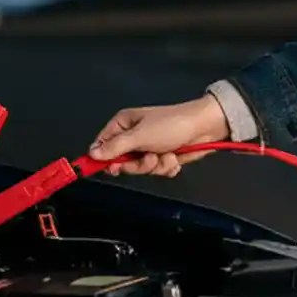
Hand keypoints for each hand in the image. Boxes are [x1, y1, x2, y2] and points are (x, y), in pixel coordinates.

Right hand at [88, 95, 229, 176]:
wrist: (204, 127)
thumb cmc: (171, 125)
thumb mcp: (139, 136)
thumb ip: (114, 147)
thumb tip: (92, 154)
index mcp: (123, 124)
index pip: (103, 144)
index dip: (105, 158)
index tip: (112, 168)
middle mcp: (134, 136)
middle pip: (122, 162)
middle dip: (138, 164)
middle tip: (149, 158)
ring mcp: (149, 147)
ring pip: (141, 169)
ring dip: (155, 166)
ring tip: (166, 155)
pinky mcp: (163, 157)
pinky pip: (157, 171)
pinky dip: (166, 167)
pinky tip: (174, 158)